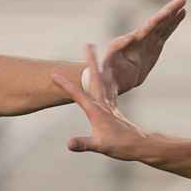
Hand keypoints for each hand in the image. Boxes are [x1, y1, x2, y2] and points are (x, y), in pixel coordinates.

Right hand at [58, 42, 147, 159]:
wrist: (138, 145)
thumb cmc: (119, 146)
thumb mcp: (99, 146)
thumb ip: (83, 144)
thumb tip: (69, 144)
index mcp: (97, 110)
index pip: (77, 95)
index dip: (64, 85)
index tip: (52, 74)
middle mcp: (104, 103)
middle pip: (96, 77)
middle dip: (91, 60)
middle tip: (88, 44)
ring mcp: (110, 104)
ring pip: (106, 79)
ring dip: (102, 65)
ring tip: (101, 53)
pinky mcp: (114, 107)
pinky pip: (111, 87)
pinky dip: (109, 77)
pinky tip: (109, 74)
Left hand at [101, 0, 186, 92]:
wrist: (114, 81)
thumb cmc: (110, 72)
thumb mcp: (111, 60)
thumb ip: (118, 47)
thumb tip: (130, 37)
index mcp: (133, 39)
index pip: (148, 27)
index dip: (159, 19)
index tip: (168, 11)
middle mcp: (142, 37)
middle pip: (159, 21)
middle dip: (170, 10)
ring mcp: (149, 41)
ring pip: (164, 25)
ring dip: (174, 15)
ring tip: (183, 3)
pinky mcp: (155, 47)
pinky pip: (166, 33)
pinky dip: (173, 24)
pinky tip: (180, 15)